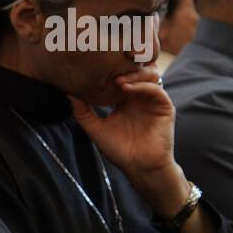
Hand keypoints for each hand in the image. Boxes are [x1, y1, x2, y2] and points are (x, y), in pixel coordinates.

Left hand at [69, 66, 176, 182]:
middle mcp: (139, 96)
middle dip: (122, 66)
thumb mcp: (96, 129)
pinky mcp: (164, 107)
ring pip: (148, 75)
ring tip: (116, 80)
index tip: (92, 65)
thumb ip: (82, 112)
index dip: (109, 69)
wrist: (140, 167)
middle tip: (106, 67)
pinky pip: (156, 90)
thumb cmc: (119, 150)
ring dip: (133, 73)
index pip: (119, 76)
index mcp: (124, 99)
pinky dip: (142, 86)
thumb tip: (68, 93)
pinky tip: (126, 88)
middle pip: (135, 71)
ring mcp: (152, 100)